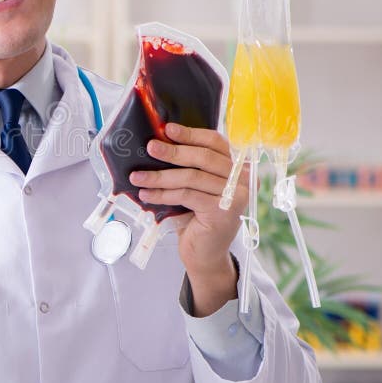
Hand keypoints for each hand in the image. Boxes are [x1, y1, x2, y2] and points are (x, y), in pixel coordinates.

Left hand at [129, 123, 248, 315]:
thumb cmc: (196, 217)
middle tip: (150, 147)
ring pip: (192, 177)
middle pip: (204, 157)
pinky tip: (147, 194)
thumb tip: (158, 143)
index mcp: (238, 167)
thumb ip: (187, 167)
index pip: (216, 142)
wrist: (203, 253)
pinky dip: (163, 194)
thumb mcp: (193, 186)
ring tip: (138, 177)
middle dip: (173, 151)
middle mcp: (243, 180)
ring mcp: (236, 196)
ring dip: (160, 176)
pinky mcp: (223, 212)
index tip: (168, 129)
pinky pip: (187, 195)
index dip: (191, 134)